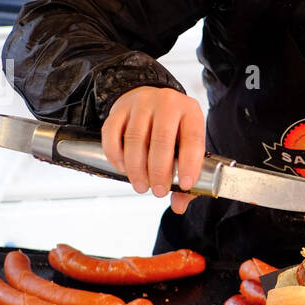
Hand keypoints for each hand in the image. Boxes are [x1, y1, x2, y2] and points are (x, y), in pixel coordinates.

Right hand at [101, 86, 205, 214]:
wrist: (150, 99)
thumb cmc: (172, 128)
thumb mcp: (186, 144)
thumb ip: (185, 175)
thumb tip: (178, 206)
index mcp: (190, 112)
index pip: (193, 139)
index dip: (189, 164)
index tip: (184, 185)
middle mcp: (167, 103)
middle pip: (161, 139)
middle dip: (159, 171)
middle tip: (158, 192)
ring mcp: (141, 103)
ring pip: (135, 138)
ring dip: (137, 168)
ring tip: (141, 186)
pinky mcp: (119, 109)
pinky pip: (112, 133)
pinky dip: (115, 154)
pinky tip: (122, 168)